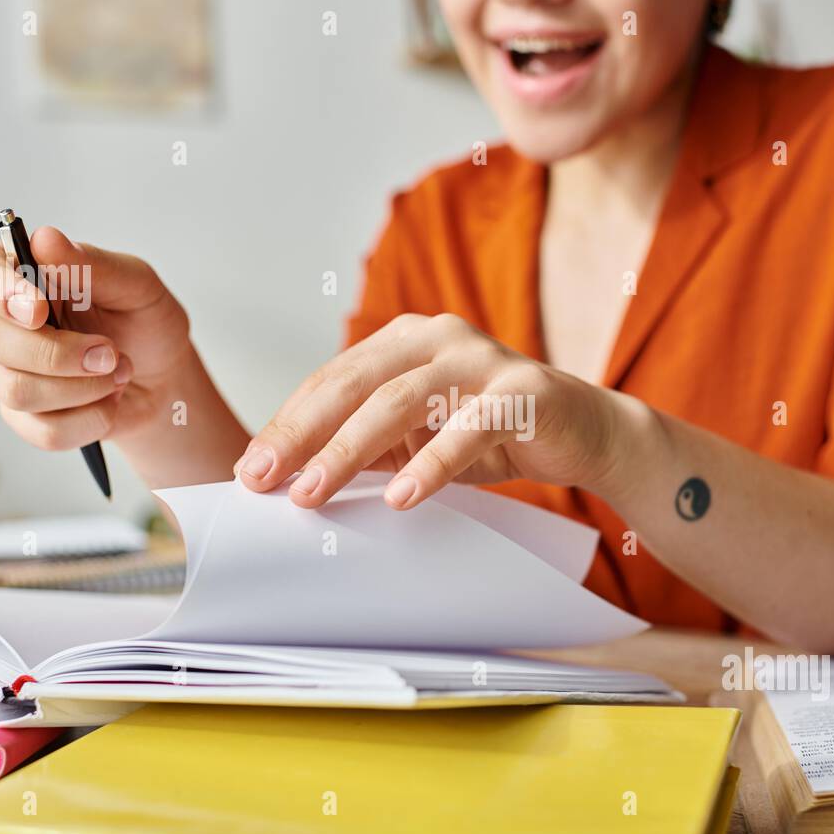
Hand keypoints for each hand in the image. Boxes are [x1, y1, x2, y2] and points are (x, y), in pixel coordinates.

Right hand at [0, 227, 192, 451]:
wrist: (165, 380)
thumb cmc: (144, 323)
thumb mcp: (136, 286)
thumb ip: (93, 265)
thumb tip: (45, 239)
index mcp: (25, 278)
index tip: (38, 307)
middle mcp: (6, 324)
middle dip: (55, 353)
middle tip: (110, 352)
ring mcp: (10, 372)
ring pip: (16, 389)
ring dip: (83, 387)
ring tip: (120, 372)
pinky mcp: (26, 417)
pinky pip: (43, 430)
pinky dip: (91, 418)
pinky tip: (110, 400)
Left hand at [234, 313, 639, 508]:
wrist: (582, 429)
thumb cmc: (491, 431)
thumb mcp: (417, 438)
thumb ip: (367, 445)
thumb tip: (292, 477)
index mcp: (405, 339)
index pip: (331, 379)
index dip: (287, 423)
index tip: (250, 470)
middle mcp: (439, 337)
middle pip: (354, 383)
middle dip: (302, 433)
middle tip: (265, 480)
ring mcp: (482, 359)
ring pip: (401, 401)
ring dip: (350, 450)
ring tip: (315, 493)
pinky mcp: (524, 391)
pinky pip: (469, 428)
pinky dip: (432, 463)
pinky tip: (401, 497)